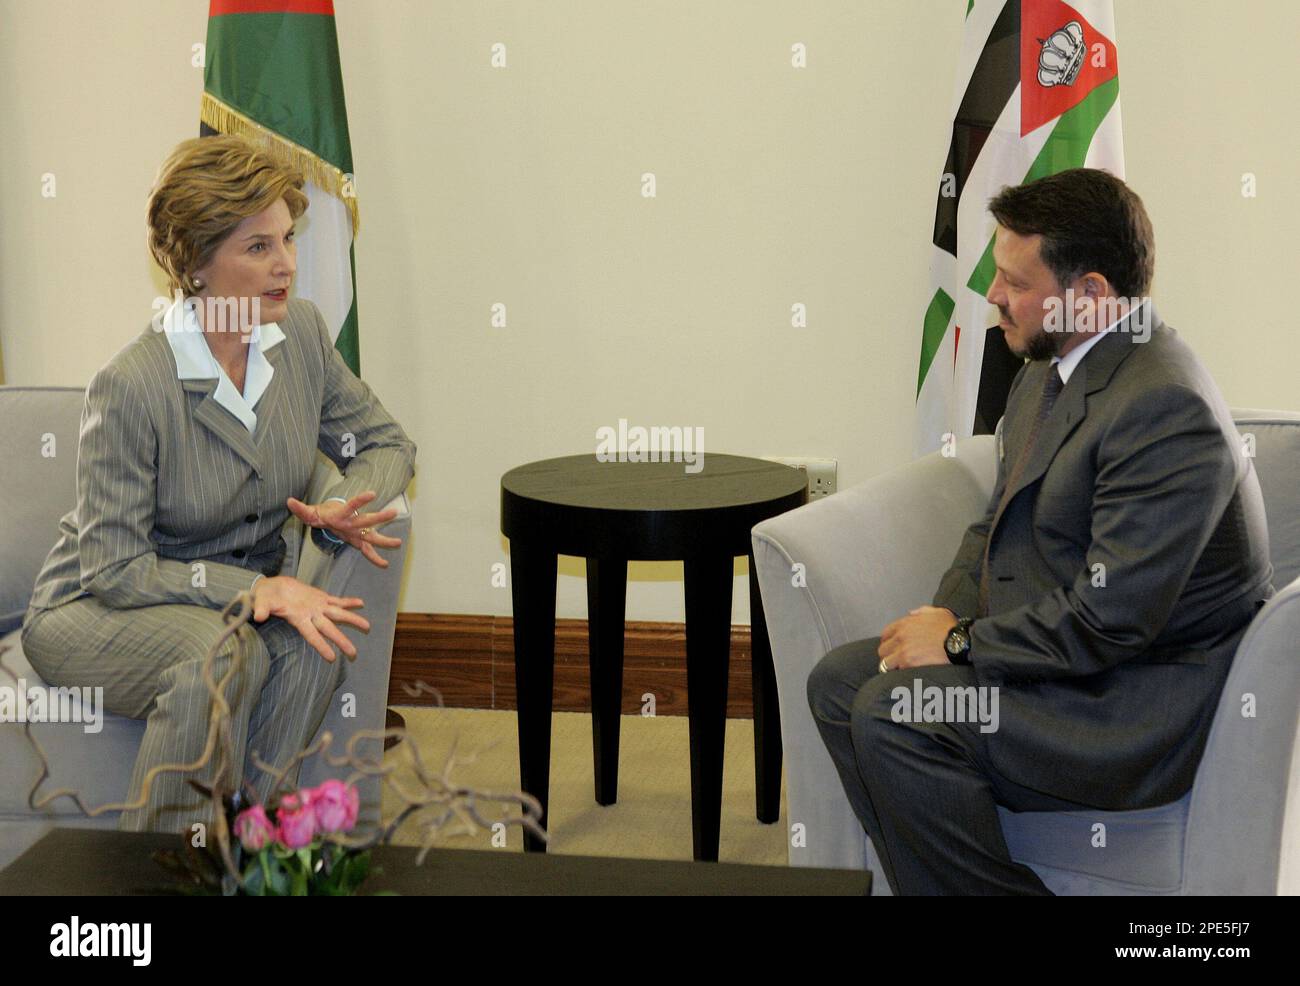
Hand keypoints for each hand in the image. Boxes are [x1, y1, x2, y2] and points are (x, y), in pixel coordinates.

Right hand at [251, 575, 369, 661]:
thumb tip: (258, 616)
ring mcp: (317, 606)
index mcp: (298, 619)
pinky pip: (336, 599)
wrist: (270, 587)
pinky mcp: (319, 596)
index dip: (321, 646)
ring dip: (352, 620)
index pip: (312, 635)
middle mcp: (311, 615)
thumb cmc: (264, 597)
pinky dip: (348, 602)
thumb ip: (261, 609)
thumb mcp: (260, 602)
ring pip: (338, 614)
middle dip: (342, 641)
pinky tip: (360, 603)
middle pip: (329, 629)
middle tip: (354, 654)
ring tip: (367, 626)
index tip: (332, 658)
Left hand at [286, 490, 401, 567]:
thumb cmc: (321, 514)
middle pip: (368, 520)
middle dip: (380, 517)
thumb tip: (289, 501)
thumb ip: (301, 508)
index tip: (373, 493)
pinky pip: (368, 550)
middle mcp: (353, 522)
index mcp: (342, 514)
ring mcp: (358, 532)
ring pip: (373, 536)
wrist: (331, 517)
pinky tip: (384, 564)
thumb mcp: (310, 512)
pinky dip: (375, 557)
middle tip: (394, 512)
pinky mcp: (358, 541)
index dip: (360, 500)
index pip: (351, 506)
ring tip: (399, 543)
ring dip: (384, 540)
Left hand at [878, 606, 957, 670]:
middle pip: (883, 650)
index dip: (889, 642)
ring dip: (892, 666)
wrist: (959, 642)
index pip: (885, 635)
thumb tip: (911, 613)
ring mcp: (903, 650)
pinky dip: (900, 673)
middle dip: (889, 655)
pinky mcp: (908, 663)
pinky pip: (896, 671)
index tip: (894, 648)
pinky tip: (907, 673)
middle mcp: (900, 636)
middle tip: (897, 660)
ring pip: (886, 663)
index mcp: (905, 624)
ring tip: (900, 669)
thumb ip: (921, 611)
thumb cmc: (950, 628)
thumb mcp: (936, 612)